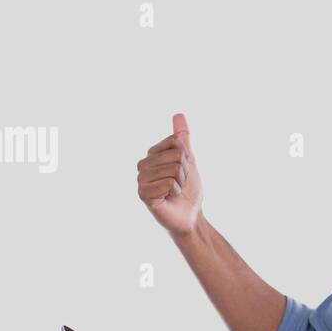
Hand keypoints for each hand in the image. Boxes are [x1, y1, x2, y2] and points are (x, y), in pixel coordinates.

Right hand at [136, 112, 204, 237]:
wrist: (190, 216)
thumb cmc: (188, 190)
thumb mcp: (188, 160)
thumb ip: (182, 139)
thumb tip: (179, 114)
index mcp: (152, 155)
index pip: (175, 141)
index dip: (186, 158)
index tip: (182, 172)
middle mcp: (143, 165)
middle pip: (176, 155)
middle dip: (185, 172)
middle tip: (179, 184)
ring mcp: (141, 180)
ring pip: (173, 169)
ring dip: (180, 183)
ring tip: (174, 192)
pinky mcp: (143, 194)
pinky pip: (168, 183)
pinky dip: (175, 192)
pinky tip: (168, 199)